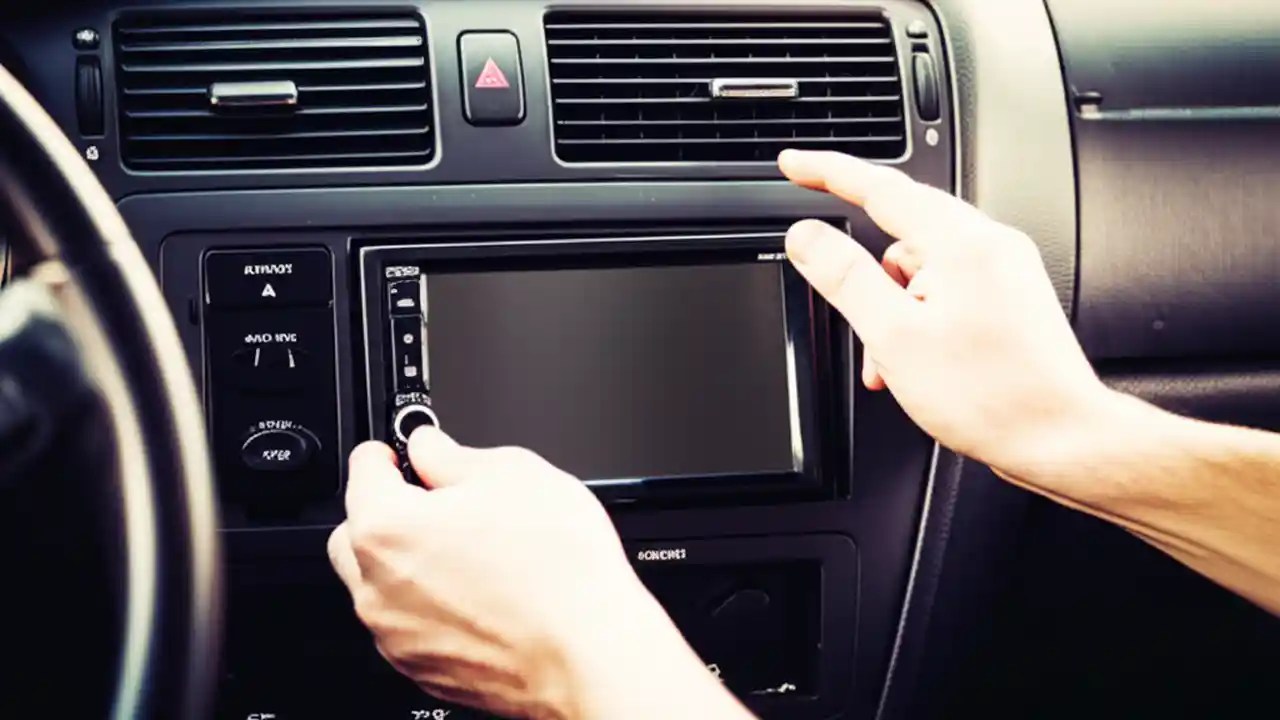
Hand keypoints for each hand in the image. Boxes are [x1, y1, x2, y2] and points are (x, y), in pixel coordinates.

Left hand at [328, 429, 746, 719]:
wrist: (590, 653)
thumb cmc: (559, 570)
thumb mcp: (515, 473)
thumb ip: (453, 455)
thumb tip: (430, 450)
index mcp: (386, 527)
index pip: (362, 469)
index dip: (389, 453)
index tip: (401, 454)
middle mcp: (376, 587)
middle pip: (356, 533)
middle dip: (387, 512)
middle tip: (437, 504)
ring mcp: (395, 635)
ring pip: (379, 584)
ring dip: (407, 563)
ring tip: (471, 554)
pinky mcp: (421, 668)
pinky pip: (408, 624)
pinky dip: (430, 606)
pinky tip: (480, 593)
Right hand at [779, 149, 1108, 478]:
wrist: (1061, 439)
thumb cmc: (993, 396)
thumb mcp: (895, 336)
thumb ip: (845, 278)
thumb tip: (807, 237)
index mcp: (960, 244)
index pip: (879, 187)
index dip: (827, 172)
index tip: (794, 164)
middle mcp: (989, 245)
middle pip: (899, 231)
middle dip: (864, 276)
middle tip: (850, 314)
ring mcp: (1004, 270)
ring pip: (921, 269)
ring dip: (893, 308)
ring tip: (892, 359)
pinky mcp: (1010, 297)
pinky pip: (947, 289)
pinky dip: (920, 318)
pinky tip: (914, 359)